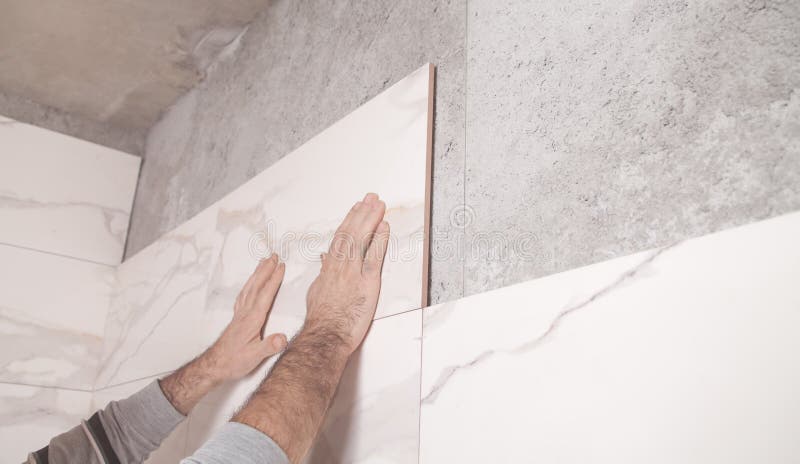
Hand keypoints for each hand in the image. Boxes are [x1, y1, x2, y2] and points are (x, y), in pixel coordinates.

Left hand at [204, 253, 287, 380]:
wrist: (215, 365)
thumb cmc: (234, 361)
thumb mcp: (254, 357)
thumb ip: (269, 346)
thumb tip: (282, 338)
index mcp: (252, 320)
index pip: (265, 295)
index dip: (274, 279)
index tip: (281, 266)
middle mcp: (245, 313)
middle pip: (257, 286)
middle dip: (266, 270)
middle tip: (274, 256)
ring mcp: (240, 315)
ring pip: (249, 288)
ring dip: (257, 274)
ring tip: (263, 263)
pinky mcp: (237, 319)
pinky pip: (243, 295)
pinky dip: (249, 285)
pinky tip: (250, 284)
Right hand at [304, 193, 390, 353]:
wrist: (326, 335)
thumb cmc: (321, 319)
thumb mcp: (316, 292)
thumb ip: (323, 274)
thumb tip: (324, 261)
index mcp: (329, 268)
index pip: (340, 238)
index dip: (349, 221)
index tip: (356, 208)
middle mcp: (340, 266)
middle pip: (351, 233)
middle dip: (362, 213)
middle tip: (371, 198)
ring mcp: (353, 272)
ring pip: (360, 239)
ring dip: (370, 219)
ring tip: (378, 204)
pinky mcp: (367, 282)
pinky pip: (374, 256)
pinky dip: (379, 239)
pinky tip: (384, 227)